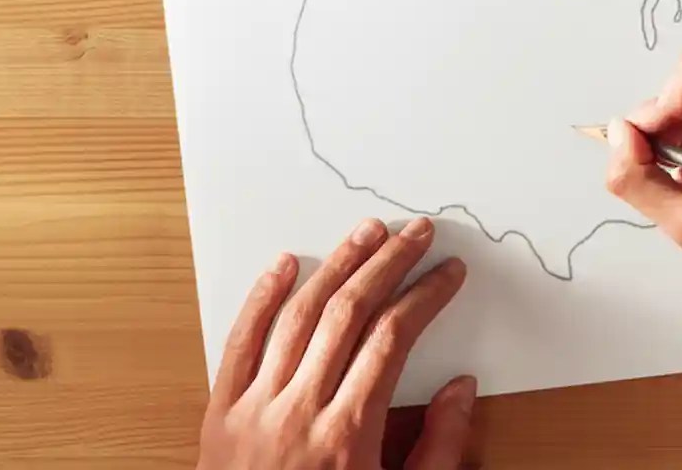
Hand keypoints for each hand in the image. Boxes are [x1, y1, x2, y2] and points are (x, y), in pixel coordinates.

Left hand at [197, 217, 473, 469]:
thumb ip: (439, 450)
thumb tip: (462, 390)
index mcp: (349, 435)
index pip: (394, 338)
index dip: (426, 295)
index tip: (447, 273)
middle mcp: (300, 412)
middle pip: (350, 313)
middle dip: (389, 263)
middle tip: (416, 233)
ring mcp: (255, 409)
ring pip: (299, 316)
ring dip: (336, 266)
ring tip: (365, 234)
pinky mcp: (219, 414)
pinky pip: (240, 342)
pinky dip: (261, 298)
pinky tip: (284, 265)